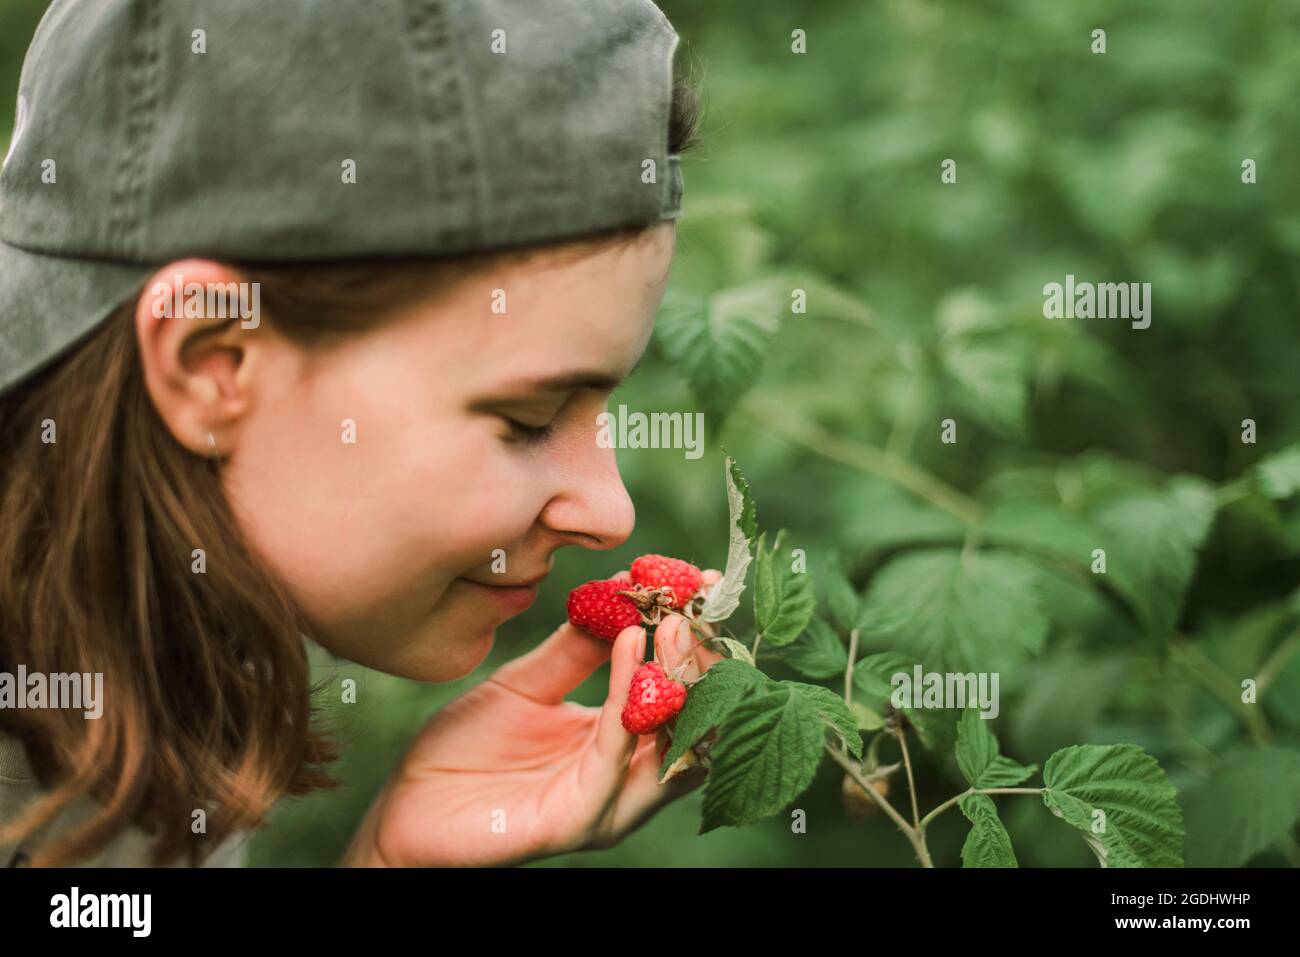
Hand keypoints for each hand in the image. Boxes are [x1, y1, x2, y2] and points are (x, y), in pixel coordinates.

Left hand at [342, 570, 723, 866]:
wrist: (406, 808)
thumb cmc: (464, 753)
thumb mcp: (527, 684)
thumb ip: (576, 648)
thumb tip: (623, 593)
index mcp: (622, 748)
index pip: (684, 695)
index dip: (697, 641)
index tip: (702, 585)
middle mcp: (628, 780)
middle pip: (698, 724)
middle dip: (700, 659)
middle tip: (691, 603)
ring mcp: (607, 804)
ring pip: (673, 746)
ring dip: (677, 678)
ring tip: (669, 621)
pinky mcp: (576, 820)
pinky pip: (615, 755)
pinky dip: (626, 699)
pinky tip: (627, 647)